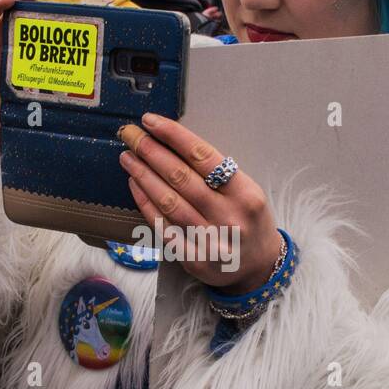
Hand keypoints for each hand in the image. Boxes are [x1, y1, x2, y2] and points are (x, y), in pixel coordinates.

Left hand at [118, 112, 281, 292]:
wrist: (260, 266)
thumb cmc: (248, 220)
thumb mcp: (246, 191)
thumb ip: (215, 173)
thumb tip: (171, 143)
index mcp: (245, 193)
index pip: (203, 156)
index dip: (173, 136)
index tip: (151, 121)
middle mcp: (229, 217)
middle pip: (181, 177)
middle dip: (151, 152)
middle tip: (131, 136)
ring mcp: (211, 241)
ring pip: (169, 202)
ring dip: (143, 176)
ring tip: (128, 158)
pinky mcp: (194, 260)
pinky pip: (164, 228)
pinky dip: (146, 204)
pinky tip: (135, 186)